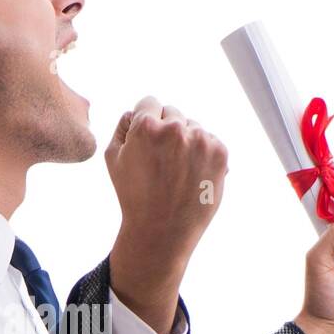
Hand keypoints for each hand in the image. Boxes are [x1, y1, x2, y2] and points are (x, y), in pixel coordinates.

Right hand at [105, 96, 227, 333]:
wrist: (162, 231)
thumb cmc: (134, 196)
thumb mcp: (113, 159)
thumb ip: (122, 127)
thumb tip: (135, 113)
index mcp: (146, 127)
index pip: (149, 103)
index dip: (145, 122)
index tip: (146, 142)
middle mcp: (176, 129)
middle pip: (172, 113)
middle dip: (166, 131)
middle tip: (161, 162)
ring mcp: (201, 141)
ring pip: (193, 127)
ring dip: (186, 142)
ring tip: (176, 173)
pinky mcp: (220, 153)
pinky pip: (210, 141)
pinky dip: (203, 154)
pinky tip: (191, 175)